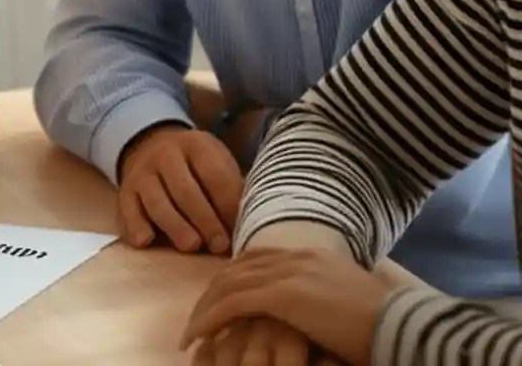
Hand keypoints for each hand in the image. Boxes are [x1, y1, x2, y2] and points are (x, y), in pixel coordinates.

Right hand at [118, 125, 242, 253]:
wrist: (152, 145)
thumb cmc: (196, 166)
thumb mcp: (217, 163)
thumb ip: (231, 189)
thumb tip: (249, 226)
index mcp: (196, 145)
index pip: (215, 176)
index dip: (229, 205)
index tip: (242, 229)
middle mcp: (165, 155)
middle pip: (186, 191)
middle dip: (205, 220)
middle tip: (219, 245)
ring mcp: (142, 173)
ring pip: (157, 202)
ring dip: (176, 226)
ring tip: (192, 246)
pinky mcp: (125, 191)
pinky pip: (128, 210)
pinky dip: (136, 226)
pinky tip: (146, 241)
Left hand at [182, 249, 392, 365]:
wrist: (405, 326)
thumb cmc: (387, 325)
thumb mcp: (350, 304)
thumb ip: (325, 302)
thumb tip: (316, 318)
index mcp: (314, 257)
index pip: (259, 258)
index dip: (234, 277)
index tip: (220, 300)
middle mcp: (297, 258)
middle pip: (237, 269)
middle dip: (212, 293)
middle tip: (198, 319)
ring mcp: (289, 273)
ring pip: (228, 286)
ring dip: (204, 310)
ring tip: (190, 335)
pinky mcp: (282, 295)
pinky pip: (231, 305)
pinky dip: (208, 320)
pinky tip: (195, 338)